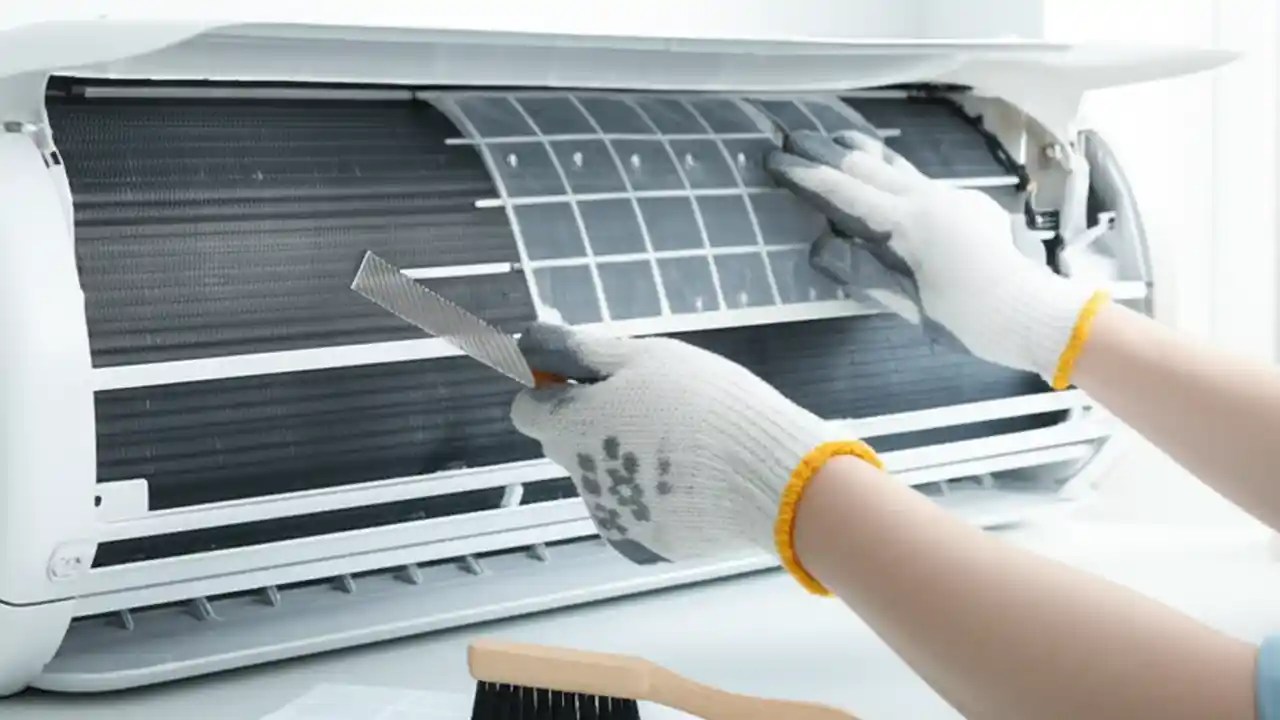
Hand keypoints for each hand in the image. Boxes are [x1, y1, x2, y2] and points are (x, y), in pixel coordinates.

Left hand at [510, 323, 878, 590]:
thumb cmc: (707, 404)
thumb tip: (537, 343)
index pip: (526, 411)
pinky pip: (638, 512)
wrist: (770, 480)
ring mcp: (613, 517)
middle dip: (591, 426)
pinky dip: (656, 496)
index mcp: (574, 428)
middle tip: (648, 408)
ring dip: (627, 462)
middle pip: (565, 445)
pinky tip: (696, 480)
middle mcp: (582, 478)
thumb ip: (583, 352)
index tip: (579, 380)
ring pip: (604, 480)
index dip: (548, 390)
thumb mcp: (647, 357)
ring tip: (686, 445)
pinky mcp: (646, 545)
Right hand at [766, 131, 1107, 388]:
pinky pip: (922, 184)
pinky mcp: (970, 206)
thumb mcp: (911, 304)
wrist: (1033, 313)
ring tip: (840, 139)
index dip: (809, 176)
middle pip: (870, 166)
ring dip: (866, 156)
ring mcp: (953, 198)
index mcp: (910, 223)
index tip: (778, 160)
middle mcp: (930, 199)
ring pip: (899, 168)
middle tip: (796, 141)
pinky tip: (891, 183)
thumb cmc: (969, 319)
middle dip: (830, 154)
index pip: (847, 192)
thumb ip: (865, 273)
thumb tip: (822, 247)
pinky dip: (895, 177)